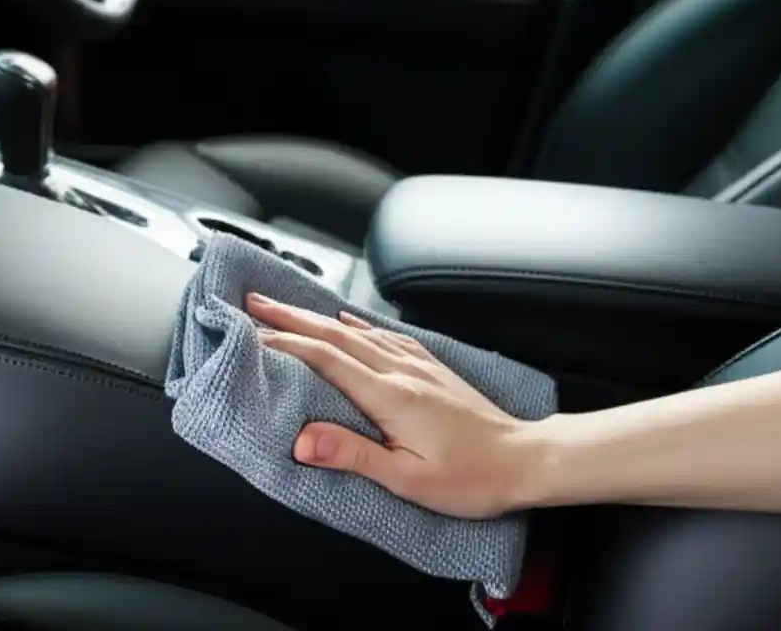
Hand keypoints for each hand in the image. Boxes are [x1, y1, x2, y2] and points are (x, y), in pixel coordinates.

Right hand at [246, 293, 542, 519]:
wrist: (527, 461)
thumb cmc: (471, 478)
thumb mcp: (407, 479)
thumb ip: (352, 455)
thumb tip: (302, 441)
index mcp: (390, 396)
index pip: (326, 359)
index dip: (286, 342)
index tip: (253, 333)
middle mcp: (402, 371)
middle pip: (335, 334)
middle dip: (291, 315)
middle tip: (255, 301)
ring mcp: (418, 366)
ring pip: (358, 330)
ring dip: (317, 316)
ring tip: (288, 306)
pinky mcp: (432, 370)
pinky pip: (386, 336)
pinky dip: (358, 324)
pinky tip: (349, 321)